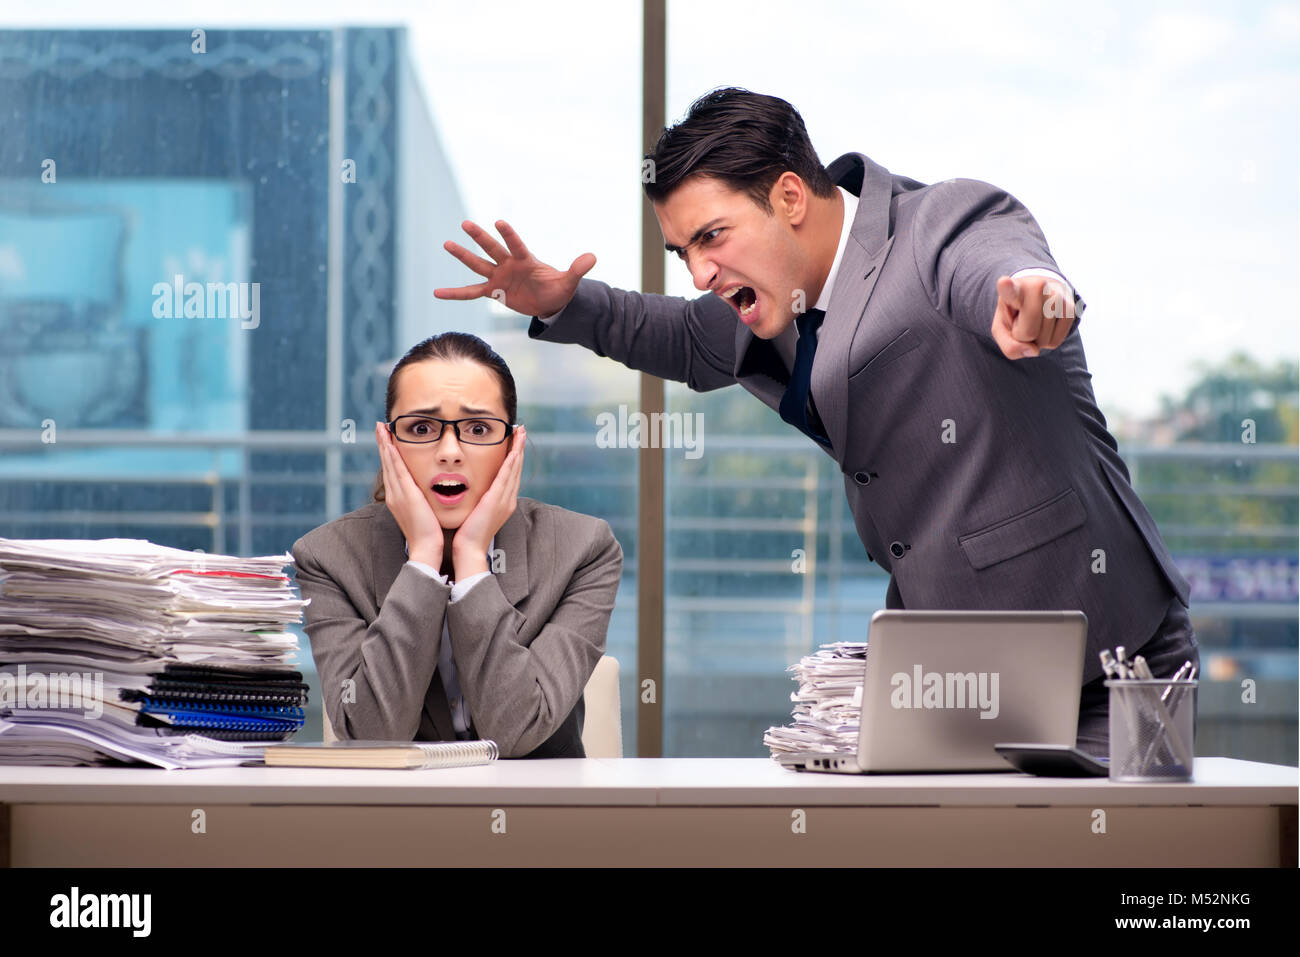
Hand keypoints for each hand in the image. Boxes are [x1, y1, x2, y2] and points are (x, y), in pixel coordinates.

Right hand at [375, 422, 442, 567]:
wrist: (427, 548)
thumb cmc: (429, 534)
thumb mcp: (423, 512)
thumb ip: (422, 500)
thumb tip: (427, 491)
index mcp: (397, 498)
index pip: (392, 470)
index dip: (388, 453)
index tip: (386, 438)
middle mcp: (394, 495)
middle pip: (386, 463)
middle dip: (383, 444)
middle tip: (379, 426)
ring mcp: (397, 495)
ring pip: (389, 464)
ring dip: (385, 444)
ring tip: (381, 428)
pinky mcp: (406, 495)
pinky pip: (397, 471)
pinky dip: (392, 456)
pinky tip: (389, 443)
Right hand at [434, 220, 595, 317]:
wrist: (548, 301)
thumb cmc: (558, 289)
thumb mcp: (569, 282)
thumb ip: (577, 269)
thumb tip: (593, 257)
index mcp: (526, 260)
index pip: (516, 245)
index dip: (509, 235)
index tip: (499, 222)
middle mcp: (509, 265)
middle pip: (492, 249)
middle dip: (480, 238)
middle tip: (465, 223)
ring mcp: (498, 276)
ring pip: (478, 265)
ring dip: (463, 255)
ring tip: (447, 243)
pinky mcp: (492, 291)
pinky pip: (470, 292)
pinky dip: (455, 293)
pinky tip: (437, 293)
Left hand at [452, 426, 525, 569]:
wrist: (469, 549)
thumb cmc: (467, 533)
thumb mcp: (476, 511)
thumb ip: (478, 498)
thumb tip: (473, 488)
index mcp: (503, 502)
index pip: (511, 474)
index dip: (514, 456)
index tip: (514, 441)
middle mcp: (508, 499)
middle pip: (516, 468)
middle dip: (519, 448)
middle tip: (521, 430)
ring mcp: (505, 500)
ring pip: (514, 469)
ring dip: (518, 450)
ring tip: (520, 433)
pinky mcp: (497, 500)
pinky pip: (506, 477)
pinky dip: (511, 462)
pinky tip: (514, 450)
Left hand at [991, 275, 1074, 359]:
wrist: (1037, 296)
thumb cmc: (1015, 313)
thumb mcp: (1002, 329)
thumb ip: (1009, 345)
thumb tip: (1034, 351)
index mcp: (1014, 289)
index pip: (1011, 289)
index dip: (1006, 287)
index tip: (1003, 282)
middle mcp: (1038, 287)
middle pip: (1029, 332)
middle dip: (1023, 336)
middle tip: (1023, 321)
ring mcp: (1058, 295)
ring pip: (1044, 340)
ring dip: (1037, 338)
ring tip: (1034, 320)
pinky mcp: (1071, 307)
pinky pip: (1056, 341)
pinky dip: (1048, 340)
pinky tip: (1046, 323)